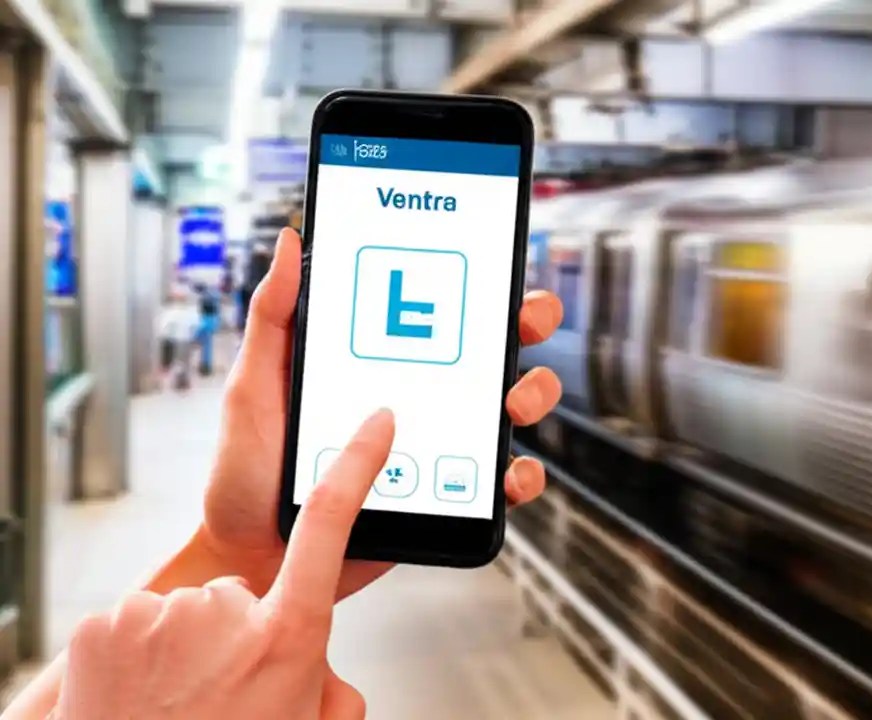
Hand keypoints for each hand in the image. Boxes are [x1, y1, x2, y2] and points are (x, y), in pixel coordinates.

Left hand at [55, 411, 398, 719]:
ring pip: (190, 609)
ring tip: (182, 698)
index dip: (357, 467)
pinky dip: (138, 652)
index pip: (332, 525)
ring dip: (188, 645)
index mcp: (290, 634)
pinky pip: (138, 622)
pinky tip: (142, 692)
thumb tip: (332, 682)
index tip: (375, 424)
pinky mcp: (108, 624)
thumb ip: (328, 688)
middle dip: (239, 629)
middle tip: (229, 687)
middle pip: (245, 593)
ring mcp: (164, 615)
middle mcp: (228, 613)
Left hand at [188, 228, 562, 596]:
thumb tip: (290, 241)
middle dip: (527, 325)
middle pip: (495, 348)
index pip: (443, 308)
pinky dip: (522, 475)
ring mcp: (440, 447)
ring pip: (513, 409)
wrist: (251, 558)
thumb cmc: (246, 472)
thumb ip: (274, 316)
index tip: (497, 273)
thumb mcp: (253, 385)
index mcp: (381, 361)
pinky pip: (502, 485)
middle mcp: (420, 398)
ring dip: (532, 395)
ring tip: (509, 405)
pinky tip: (507, 474)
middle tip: (522, 327)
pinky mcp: (449, 499)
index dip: (483, 284)